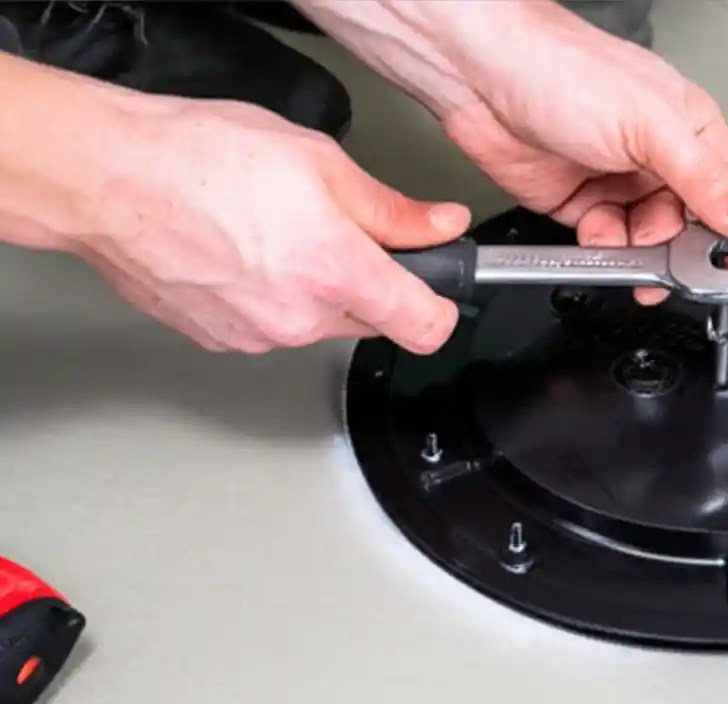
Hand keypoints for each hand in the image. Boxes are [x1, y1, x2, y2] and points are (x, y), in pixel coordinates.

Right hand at [63, 95, 468, 353]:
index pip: (426, 328)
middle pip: (371, 321)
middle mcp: (300, 318)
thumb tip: (440, 226)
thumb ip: (392, 208)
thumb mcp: (319, 161)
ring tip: (274, 233)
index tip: (436, 286)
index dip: (440, 306)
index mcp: (336, 272)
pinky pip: (273, 326)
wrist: (107, 179)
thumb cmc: (198, 158)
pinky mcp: (223, 342)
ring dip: (315, 289)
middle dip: (367, 282)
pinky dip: (271, 297)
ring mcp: (258, 337)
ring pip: (320, 323)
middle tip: (333, 230)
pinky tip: (243, 253)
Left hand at [295, 0, 727, 304]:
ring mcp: (617, 180)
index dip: (727, 236)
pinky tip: (593, 233)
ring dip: (634, 251)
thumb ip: (705, 180)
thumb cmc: (564, 70)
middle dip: (674, 251)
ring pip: (645, 241)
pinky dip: (601, 248)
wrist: (481, 75)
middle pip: (686, 228)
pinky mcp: (579, 203)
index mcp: (690, 129)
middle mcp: (657, 156)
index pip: (727, 197)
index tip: (722, 268)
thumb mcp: (651, 126)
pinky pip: (604, 243)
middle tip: (663, 263)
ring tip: (618, 237)